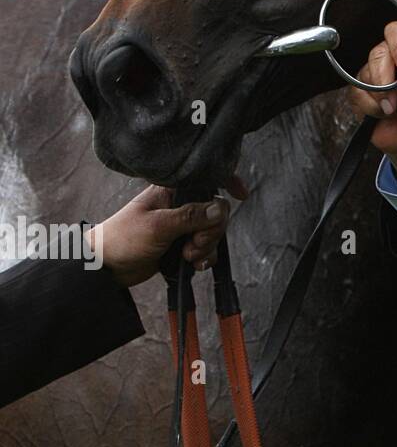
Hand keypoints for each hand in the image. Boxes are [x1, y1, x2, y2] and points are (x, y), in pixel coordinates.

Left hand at [87, 175, 246, 287]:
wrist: (104, 267)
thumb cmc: (122, 239)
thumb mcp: (158, 225)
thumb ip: (191, 216)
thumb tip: (221, 207)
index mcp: (172, 190)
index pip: (206, 178)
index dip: (227, 181)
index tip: (242, 194)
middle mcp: (180, 204)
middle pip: (215, 211)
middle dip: (210, 231)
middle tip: (193, 244)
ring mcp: (182, 224)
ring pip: (212, 231)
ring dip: (206, 247)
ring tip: (186, 257)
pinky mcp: (181, 243)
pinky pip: (206, 247)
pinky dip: (204, 257)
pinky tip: (193, 265)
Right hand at [346, 22, 396, 185]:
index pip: (396, 31)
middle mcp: (389, 61)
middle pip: (377, 53)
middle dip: (389, 79)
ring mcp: (371, 76)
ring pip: (365, 74)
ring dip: (385, 98)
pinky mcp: (359, 94)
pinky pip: (357, 93)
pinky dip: (373, 108)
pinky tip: (386, 114)